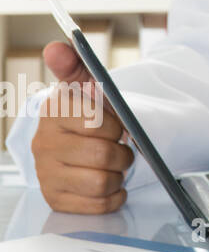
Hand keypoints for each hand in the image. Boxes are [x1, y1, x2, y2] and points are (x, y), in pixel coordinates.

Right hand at [30, 40, 132, 213]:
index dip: (116, 126)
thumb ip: (76, 64)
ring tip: (115, 164)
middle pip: (103, 156)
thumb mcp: (87, 83)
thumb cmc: (89, 110)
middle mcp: (43, 144)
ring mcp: (46, 174)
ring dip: (118, 175)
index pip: (97, 125)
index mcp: (53, 113)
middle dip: (122, 153)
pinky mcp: (55, 198)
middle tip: (121, 147)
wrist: (84, 139)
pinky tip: (110, 183)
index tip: (116, 124)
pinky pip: (97, 204)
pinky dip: (113, 196)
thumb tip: (57, 47)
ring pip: (101, 183)